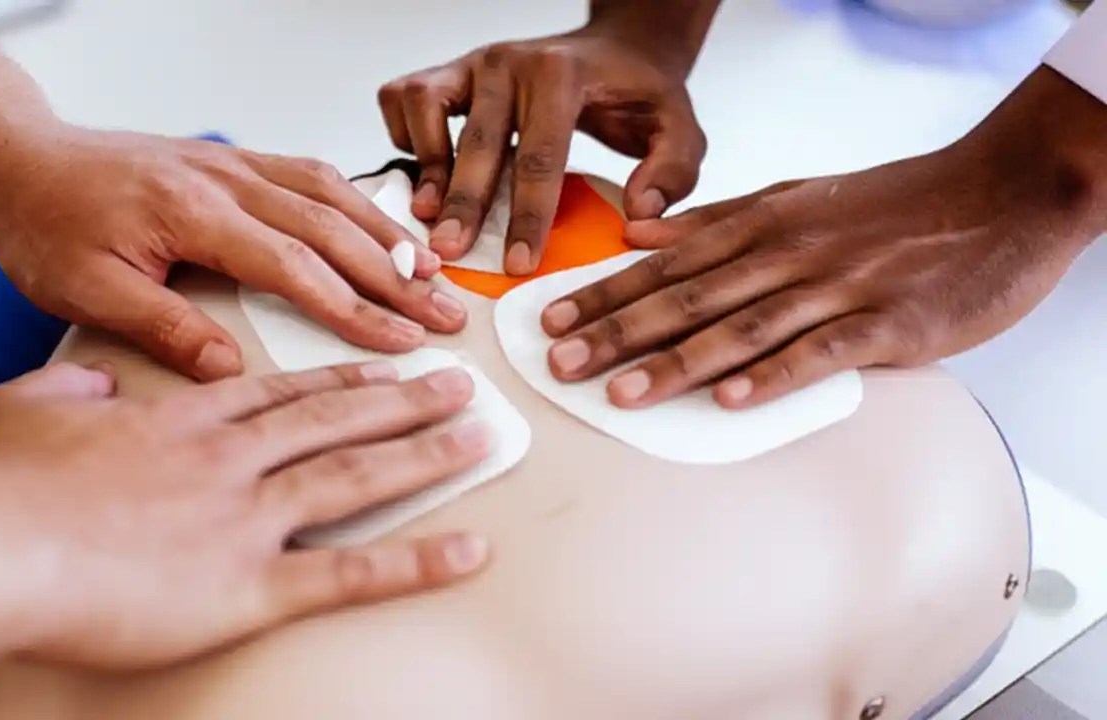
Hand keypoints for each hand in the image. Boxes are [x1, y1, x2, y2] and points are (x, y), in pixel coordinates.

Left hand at [0, 126, 459, 381]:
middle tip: (447, 315)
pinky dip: (357, 202)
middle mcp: (227, 180)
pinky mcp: (233, 160)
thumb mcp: (87, 290)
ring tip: (435, 274)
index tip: (403, 342)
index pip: (298, 267)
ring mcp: (235, 163)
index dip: (356, 309)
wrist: (19, 160)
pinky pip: (312, 175)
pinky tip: (381, 227)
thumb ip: (165, 327)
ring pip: (333, 196)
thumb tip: (232, 369)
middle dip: (397, 277)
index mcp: (195, 215)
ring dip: (388, 236)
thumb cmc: (46, 224)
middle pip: (334, 229)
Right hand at [0, 361, 490, 668]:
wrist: (0, 546)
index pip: (278, 391)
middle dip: (403, 399)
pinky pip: (351, 574)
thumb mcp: (24, 409)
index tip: (376, 367)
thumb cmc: (3, 485)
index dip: (337, 378)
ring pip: (357, 474)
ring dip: (425, 454)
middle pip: (335, 419)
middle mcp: (231, 458)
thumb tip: (90, 384)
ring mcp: (248, 518)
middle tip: (456, 384)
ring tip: (479, 439)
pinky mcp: (251, 585)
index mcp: (183, 421)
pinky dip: (415, 564)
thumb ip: (71, 391)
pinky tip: (465, 553)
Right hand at [378, 17, 707, 274]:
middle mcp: (510, 62)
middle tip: (450, 252)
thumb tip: (638, 211)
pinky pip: (404, 97)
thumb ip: (673, 170)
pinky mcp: (448, 70)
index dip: (528, 216)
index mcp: (563, 75)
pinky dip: (402, 132)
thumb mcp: (679, 129)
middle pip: (479, 141)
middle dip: (463, 204)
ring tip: (425, 213)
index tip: (519, 264)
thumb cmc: (637, 95)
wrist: (614, 49)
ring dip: (423, 165)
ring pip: (427, 108)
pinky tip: (423, 168)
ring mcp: (472, 62)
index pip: (542, 156)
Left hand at [540, 67, 1106, 409]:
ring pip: (741, 328)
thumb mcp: (795, 196)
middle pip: (687, 298)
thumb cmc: (892, 204)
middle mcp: (786, 254)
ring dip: (677, 363)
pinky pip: (820, 352)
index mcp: (761, 224)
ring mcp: (835, 288)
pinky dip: (774, 376)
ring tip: (621, 393)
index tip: (550, 321)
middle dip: (618, 332)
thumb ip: (716, 218)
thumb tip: (641, 235)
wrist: (998, 196)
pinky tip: (731, 401)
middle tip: (560, 364)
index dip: (604, 293)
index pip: (665, 264)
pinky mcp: (887, 325)